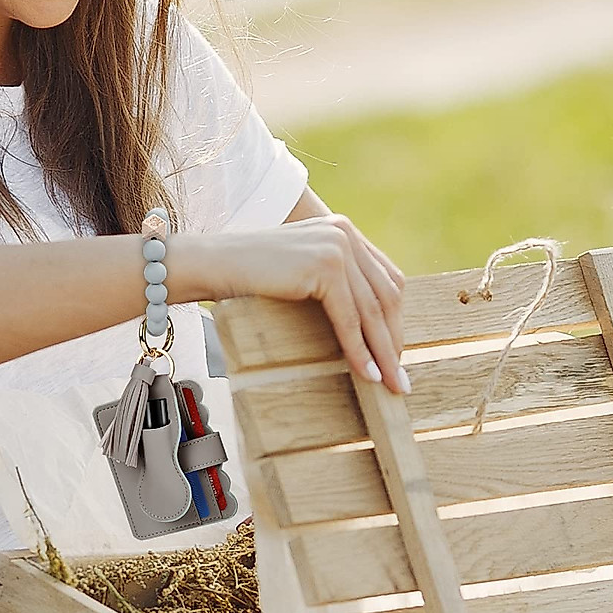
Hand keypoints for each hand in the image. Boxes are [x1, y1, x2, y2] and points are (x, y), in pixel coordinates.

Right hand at [199, 216, 409, 394]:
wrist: (214, 263)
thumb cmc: (250, 274)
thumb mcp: (301, 270)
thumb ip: (333, 281)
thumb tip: (367, 326)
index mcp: (344, 230)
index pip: (387, 280)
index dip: (395, 320)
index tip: (395, 354)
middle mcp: (345, 233)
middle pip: (387, 296)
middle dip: (395, 340)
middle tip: (399, 378)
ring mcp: (337, 246)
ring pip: (372, 310)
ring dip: (383, 352)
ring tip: (388, 383)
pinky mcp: (325, 266)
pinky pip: (350, 318)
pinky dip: (360, 350)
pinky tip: (366, 373)